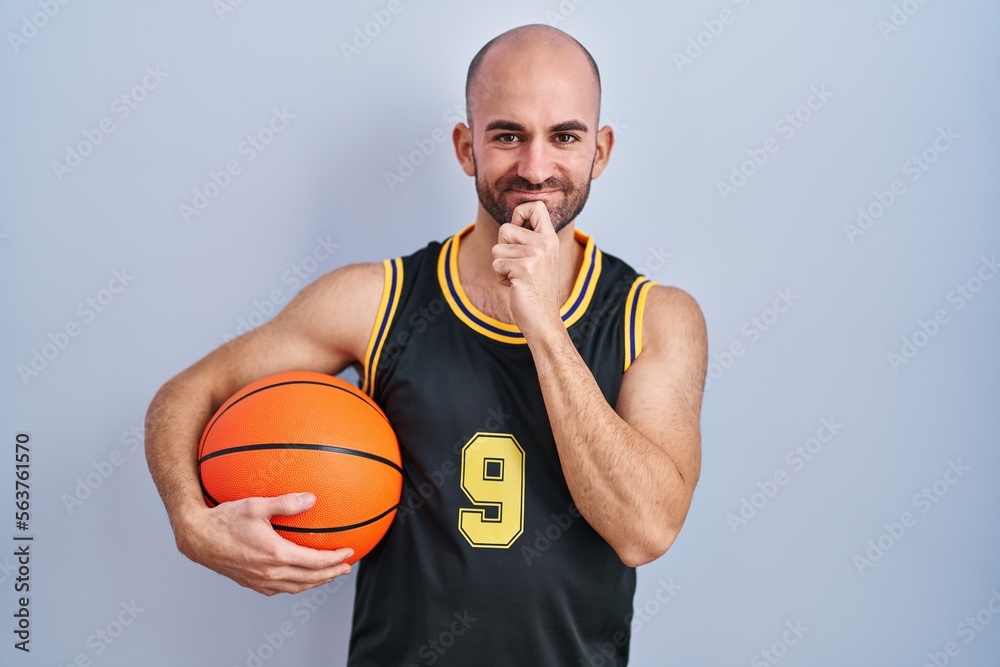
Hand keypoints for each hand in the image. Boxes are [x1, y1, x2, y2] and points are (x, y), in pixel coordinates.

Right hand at [174, 492, 353, 595]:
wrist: (197, 538)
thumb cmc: (225, 519)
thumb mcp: (256, 505)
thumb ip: (286, 502)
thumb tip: (312, 498)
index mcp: (275, 554)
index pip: (314, 562)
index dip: (335, 559)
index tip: (349, 553)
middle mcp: (269, 572)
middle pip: (310, 579)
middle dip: (331, 574)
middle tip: (346, 568)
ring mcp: (260, 581)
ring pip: (296, 587)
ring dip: (316, 582)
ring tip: (328, 575)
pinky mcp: (251, 583)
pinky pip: (280, 589)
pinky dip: (296, 586)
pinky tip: (300, 578)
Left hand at [492, 201, 562, 339]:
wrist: (544, 319)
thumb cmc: (537, 289)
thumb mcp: (541, 258)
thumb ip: (530, 240)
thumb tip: (512, 220)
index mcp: (550, 238)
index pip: (536, 207)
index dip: (520, 212)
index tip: (518, 227)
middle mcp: (545, 243)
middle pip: (505, 228)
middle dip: (502, 247)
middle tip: (516, 265)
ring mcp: (535, 256)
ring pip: (497, 248)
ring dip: (501, 265)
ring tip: (517, 277)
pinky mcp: (523, 269)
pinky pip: (496, 264)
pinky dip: (501, 277)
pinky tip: (515, 286)